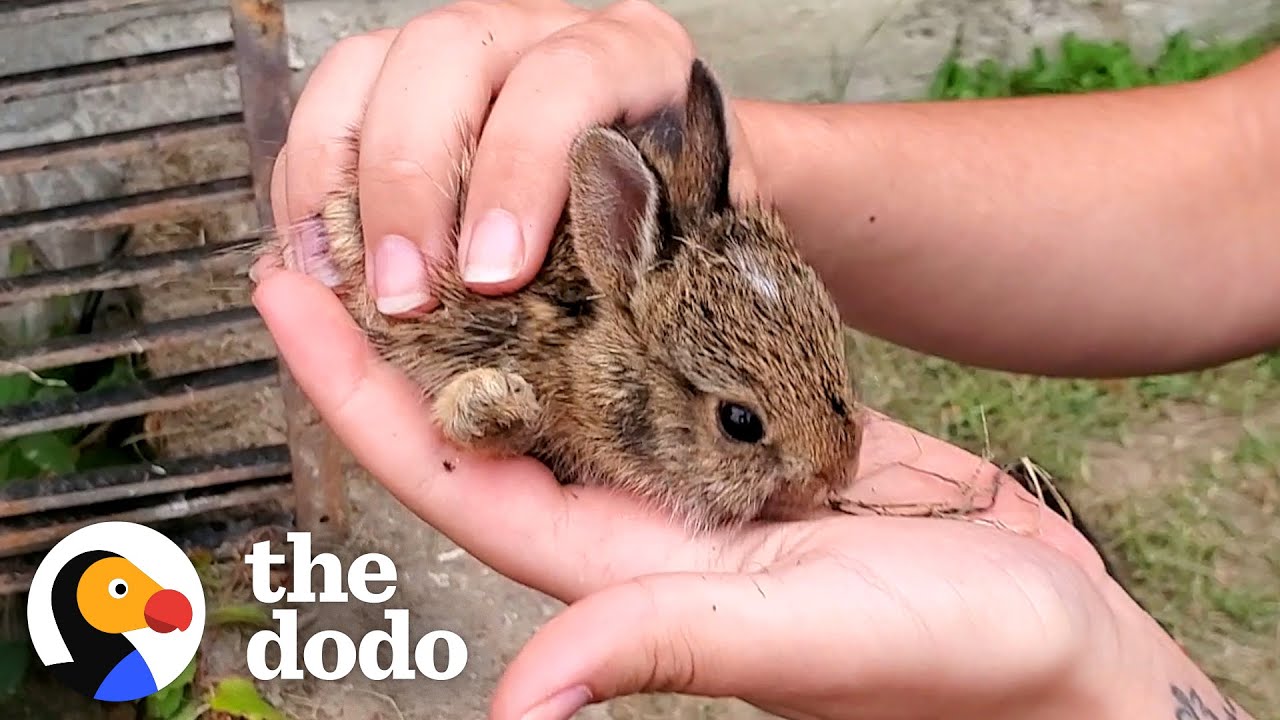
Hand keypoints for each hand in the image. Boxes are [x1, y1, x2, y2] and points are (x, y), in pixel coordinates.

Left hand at [250, 264, 1171, 719]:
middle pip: (485, 411)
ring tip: (431, 210)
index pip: (452, 473)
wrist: (1055, 639)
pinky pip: (657, 350)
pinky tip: (577, 233)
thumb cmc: (950, 660)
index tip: (287, 295)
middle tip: (332, 226)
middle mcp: (639, 513)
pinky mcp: (756, 430)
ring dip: (491, 297)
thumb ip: (662, 644)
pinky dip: (608, 291)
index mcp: (623, 566)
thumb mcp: (801, 638)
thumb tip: (516, 706)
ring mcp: (696, 468)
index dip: (357, 391)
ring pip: (565, 371)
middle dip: (398, 327)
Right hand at [271, 0, 759, 315]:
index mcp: (631, 57)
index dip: (517, 174)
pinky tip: (319, 254)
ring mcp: (464, 49)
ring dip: (338, 181)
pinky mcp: (400, 82)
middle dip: (409, 185)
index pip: (563, 83)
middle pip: (443, 56)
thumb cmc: (678, 221)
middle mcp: (539, 32)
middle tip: (406, 295)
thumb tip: (538, 302)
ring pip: (367, 69)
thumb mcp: (688, 238)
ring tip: (344, 281)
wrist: (669, 195)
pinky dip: (308, 183)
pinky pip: (330, 105)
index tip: (494, 274)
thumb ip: (642, 251)